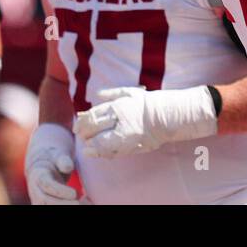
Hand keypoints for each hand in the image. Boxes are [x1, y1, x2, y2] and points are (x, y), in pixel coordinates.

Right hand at [25, 123, 82, 204]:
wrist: (42, 165)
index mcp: (38, 175)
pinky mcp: (43, 203)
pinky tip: (78, 205)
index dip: (60, 191)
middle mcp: (35, 189)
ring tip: (79, 205)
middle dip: (62, 204)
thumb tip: (68, 167)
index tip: (74, 194)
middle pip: (45, 200)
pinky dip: (63, 207)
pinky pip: (50, 208)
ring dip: (62, 207)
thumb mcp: (58, 155)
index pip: (47, 185)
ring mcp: (37, 198)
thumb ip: (63, 160)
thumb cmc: (53, 158)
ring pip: (47, 206)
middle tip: (79, 204)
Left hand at [73, 86, 217, 157]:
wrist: (168, 116)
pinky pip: (113, 153)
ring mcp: (125, 136)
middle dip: (84, 133)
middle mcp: (119, 122)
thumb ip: (112, 94)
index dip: (83, 121)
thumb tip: (97, 93)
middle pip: (94, 130)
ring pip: (100, 144)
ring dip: (91, 146)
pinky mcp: (131, 147)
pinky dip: (103, 154)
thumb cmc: (149, 102)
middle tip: (80, 135)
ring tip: (87, 146)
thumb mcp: (131, 92)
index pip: (93, 116)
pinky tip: (97, 153)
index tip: (78, 124)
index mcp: (118, 107)